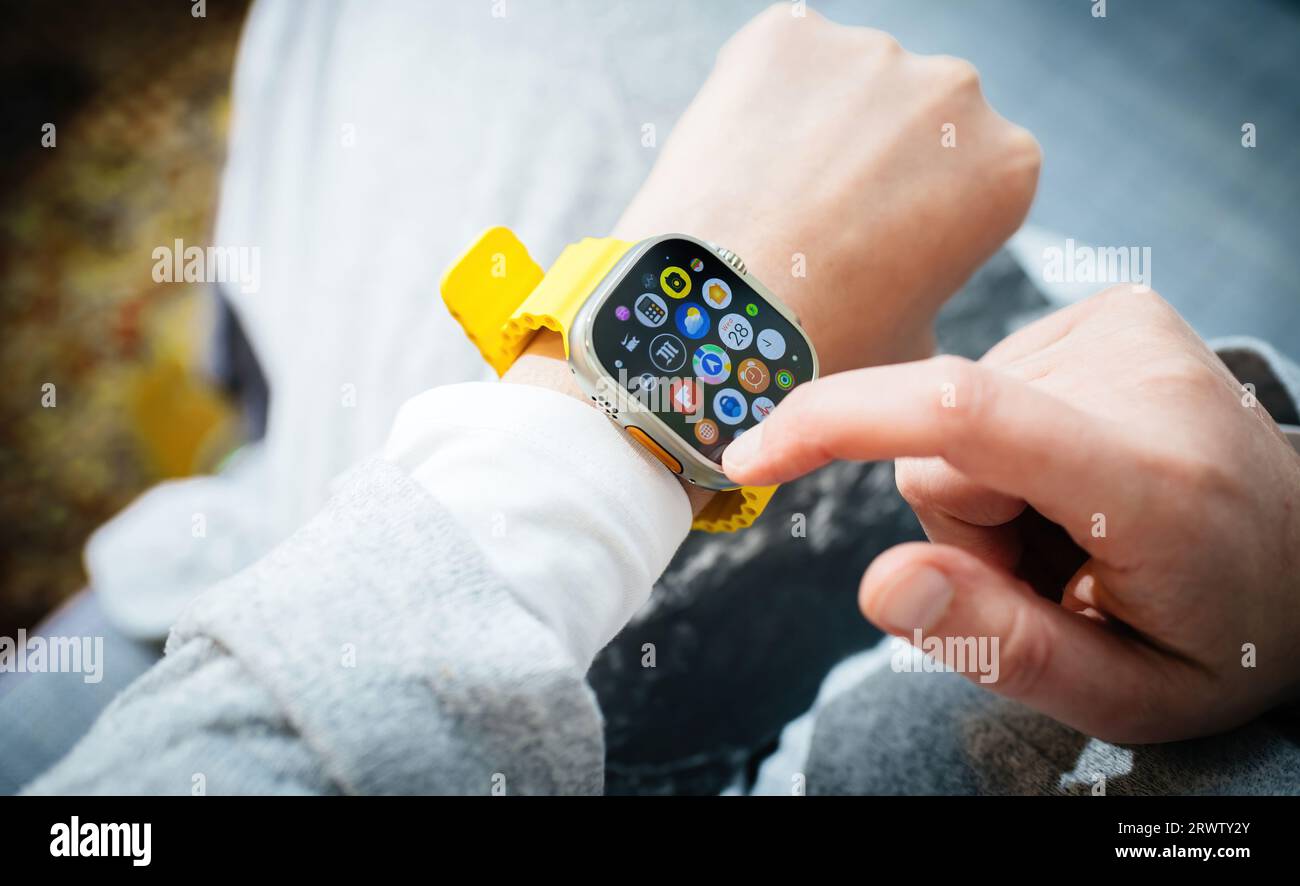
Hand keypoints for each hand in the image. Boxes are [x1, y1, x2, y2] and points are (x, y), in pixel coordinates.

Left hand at [614, 4, 1040, 372]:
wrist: (715, 323)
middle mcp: (956, 91)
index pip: (976, 167)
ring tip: (769, 202)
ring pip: (846, 86)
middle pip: (917, 116)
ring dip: (818, 128)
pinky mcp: (787, 35)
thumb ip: (937, 282)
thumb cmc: (819, 351)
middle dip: (877, 159)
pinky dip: (758, 102)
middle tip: (818, 224)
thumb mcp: (919, 341)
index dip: (924, 208)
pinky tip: (738, 163)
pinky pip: (777, 62)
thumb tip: (912, 285)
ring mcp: (870, 53)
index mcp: (1009, 164)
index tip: (880, 244)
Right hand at [724, 285, 1299, 742]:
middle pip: (938, 452)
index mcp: (1150, 485)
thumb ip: (999, 645)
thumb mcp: (1121, 693)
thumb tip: (879, 585)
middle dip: (956, 525)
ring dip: (987, 488)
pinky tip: (1077, 474)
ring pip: (950, 418)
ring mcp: (1131, 328)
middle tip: (1045, 570)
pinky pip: (984, 381)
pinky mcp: (1114, 309)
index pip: (962, 416)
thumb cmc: (1214, 635)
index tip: (752, 457)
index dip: (836, 422)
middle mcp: (1144, 379)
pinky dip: (1008, 442)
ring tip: (1073, 526)